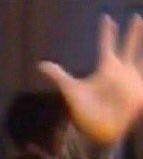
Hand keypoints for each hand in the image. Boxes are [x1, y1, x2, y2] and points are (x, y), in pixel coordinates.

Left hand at [39, 14, 142, 144]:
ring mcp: (131, 80)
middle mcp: (119, 71)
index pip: (106, 44)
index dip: (106, 32)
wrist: (97, 129)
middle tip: (135, 16)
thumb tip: (39, 64)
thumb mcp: (71, 89)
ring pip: (139, 58)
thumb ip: (58, 75)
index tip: (106, 18)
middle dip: (132, 33)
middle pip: (128, 47)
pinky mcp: (139, 91)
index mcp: (105, 68)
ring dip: (141, 45)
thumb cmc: (84, 111)